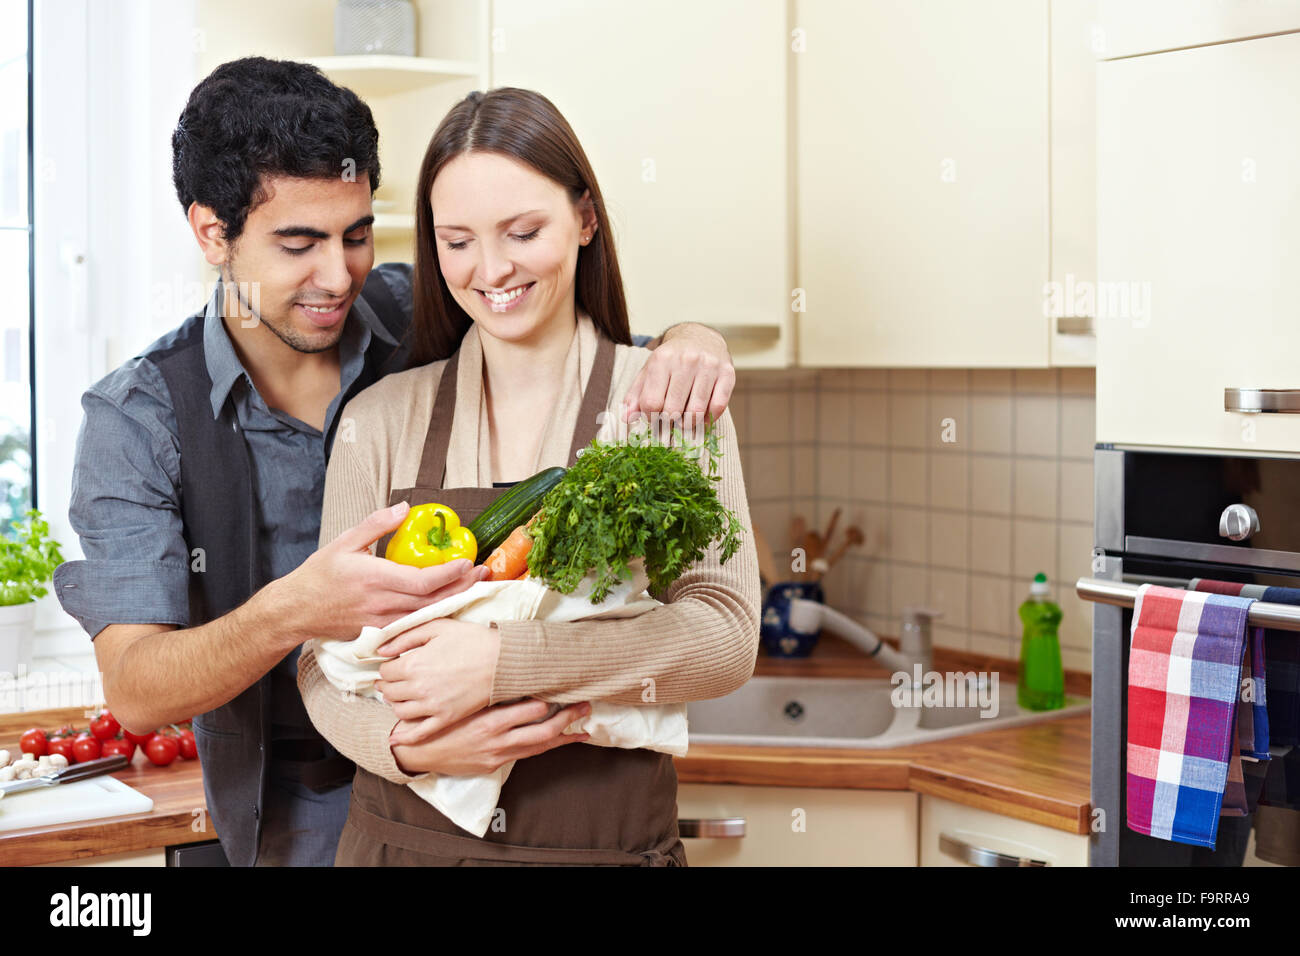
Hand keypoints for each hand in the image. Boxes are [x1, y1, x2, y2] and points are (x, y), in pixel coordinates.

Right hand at [268, 502, 491, 647]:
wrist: (296, 610)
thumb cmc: (320, 574)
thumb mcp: (345, 541)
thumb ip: (376, 523)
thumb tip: (405, 508)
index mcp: (374, 578)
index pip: (421, 581)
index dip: (448, 574)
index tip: (467, 563)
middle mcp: (381, 603)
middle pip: (432, 600)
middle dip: (462, 587)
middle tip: (484, 573)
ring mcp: (382, 621)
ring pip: (426, 615)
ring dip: (454, 601)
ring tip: (475, 586)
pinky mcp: (380, 632)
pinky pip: (414, 625)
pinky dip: (435, 614)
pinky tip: (451, 604)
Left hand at [375, 618, 501, 739]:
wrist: (502, 661)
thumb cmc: (472, 640)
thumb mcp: (438, 627)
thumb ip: (406, 636)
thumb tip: (381, 649)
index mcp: (413, 664)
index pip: (386, 671)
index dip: (387, 667)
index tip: (393, 665)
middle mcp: (418, 688)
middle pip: (389, 691)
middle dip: (387, 685)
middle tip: (391, 681)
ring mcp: (432, 706)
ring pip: (400, 711)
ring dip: (395, 704)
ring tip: (399, 697)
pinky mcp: (445, 718)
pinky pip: (419, 732)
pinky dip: (405, 737)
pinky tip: (396, 738)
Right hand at [391, 699, 592, 775]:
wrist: (417, 751)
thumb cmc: (437, 718)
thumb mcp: (458, 699)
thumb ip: (484, 687)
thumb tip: (507, 666)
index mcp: (489, 720)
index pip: (531, 709)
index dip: (553, 698)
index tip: (567, 685)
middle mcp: (497, 740)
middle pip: (544, 731)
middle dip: (568, 718)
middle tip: (585, 705)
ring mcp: (498, 755)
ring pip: (540, 747)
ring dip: (564, 737)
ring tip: (584, 728)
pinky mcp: (495, 765)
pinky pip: (527, 755)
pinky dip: (546, 748)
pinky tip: (559, 742)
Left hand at [624, 323, 734, 424]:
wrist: (700, 337)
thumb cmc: (671, 360)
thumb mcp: (649, 371)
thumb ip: (636, 395)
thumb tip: (627, 418)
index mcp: (662, 359)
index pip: (651, 403)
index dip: (650, 417)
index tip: (654, 418)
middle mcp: (686, 360)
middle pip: (673, 409)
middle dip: (669, 422)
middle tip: (670, 421)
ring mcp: (708, 366)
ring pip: (696, 411)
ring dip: (689, 424)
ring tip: (685, 422)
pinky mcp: (727, 373)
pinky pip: (718, 406)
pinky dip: (709, 418)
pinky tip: (703, 416)